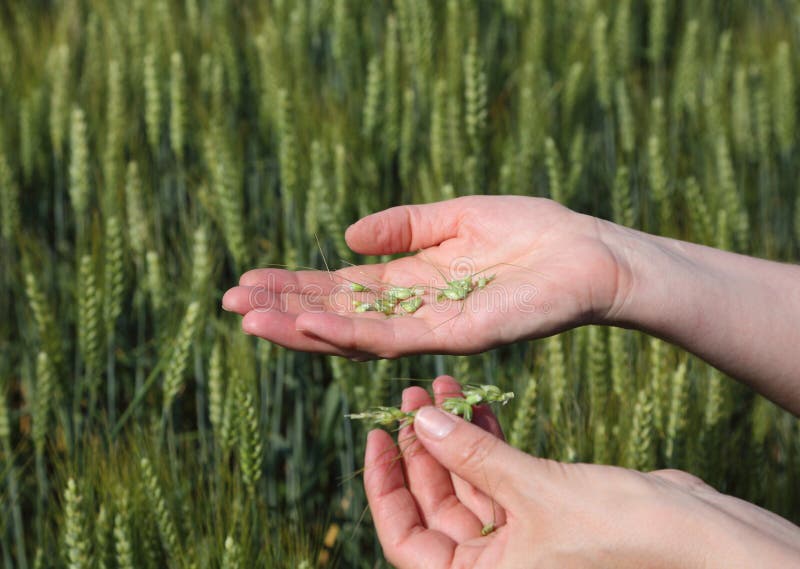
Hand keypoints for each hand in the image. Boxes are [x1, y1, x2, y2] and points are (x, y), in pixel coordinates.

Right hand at [222, 196, 624, 358]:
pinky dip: (351, 332)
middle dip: (284, 311)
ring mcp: (433, 329)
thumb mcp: (455, 217)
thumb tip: (347, 235)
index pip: (341, 290)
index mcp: (411, 284)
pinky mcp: (458, 335)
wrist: (589, 252)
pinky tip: (311, 323)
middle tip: (230, 303)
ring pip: (355, 335)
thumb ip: (403, 226)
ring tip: (251, 318)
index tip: (248, 280)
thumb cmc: (531, 232)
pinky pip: (396, 336)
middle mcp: (413, 312)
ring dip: (303, 328)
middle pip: (337, 316)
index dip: (295, 287)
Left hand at [366, 381, 799, 567]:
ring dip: (455, 435)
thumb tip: (419, 422)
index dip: (385, 485)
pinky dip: (488, 440)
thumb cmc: (622, 535)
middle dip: (424, 445)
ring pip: (468, 482)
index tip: (376, 435)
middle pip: (436, 502)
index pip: (405, 538)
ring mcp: (520, 538)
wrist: (702, 538)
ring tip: (442, 387)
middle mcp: (494, 564)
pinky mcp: (545, 510)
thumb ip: (472, 456)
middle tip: (413, 395)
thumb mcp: (534, 492)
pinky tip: (477, 404)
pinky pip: (500, 474)